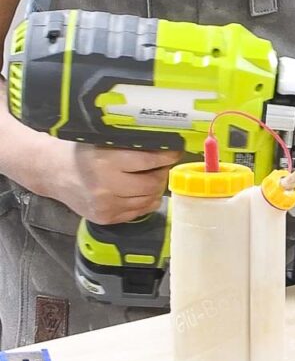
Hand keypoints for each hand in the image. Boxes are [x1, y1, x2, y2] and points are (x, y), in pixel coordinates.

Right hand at [48, 140, 183, 224]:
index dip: (168, 156)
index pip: (150, 161)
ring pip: (149, 200)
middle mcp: (107, 186)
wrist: (54, 173)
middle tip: (162, 165)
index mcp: (107, 162)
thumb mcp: (104, 142)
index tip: (175, 151)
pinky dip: (145, 201)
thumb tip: (166, 147)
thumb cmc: (82, 153)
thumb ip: (132, 146)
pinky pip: (139, 212)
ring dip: (155, 188)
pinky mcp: (106, 218)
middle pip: (153, 184)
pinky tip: (139, 191)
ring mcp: (106, 205)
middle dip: (162, 173)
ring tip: (150, 177)